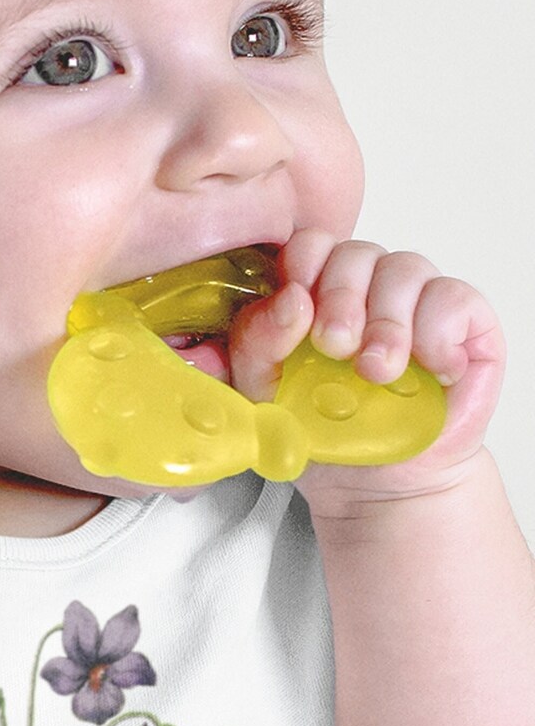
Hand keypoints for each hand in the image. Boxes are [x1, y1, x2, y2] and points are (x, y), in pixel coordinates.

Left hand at [227, 228, 505, 501]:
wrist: (376, 481)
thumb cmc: (323, 427)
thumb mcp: (264, 391)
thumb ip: (257, 343)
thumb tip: (288, 300)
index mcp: (318, 285)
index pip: (310, 244)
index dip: (303, 268)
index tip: (299, 315)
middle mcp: (370, 282)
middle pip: (355, 251)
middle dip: (340, 297)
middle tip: (334, 347)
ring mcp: (419, 297)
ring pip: (405, 268)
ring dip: (387, 321)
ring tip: (377, 371)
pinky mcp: (467, 322)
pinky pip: (454, 297)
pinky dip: (437, 333)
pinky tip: (427, 370)